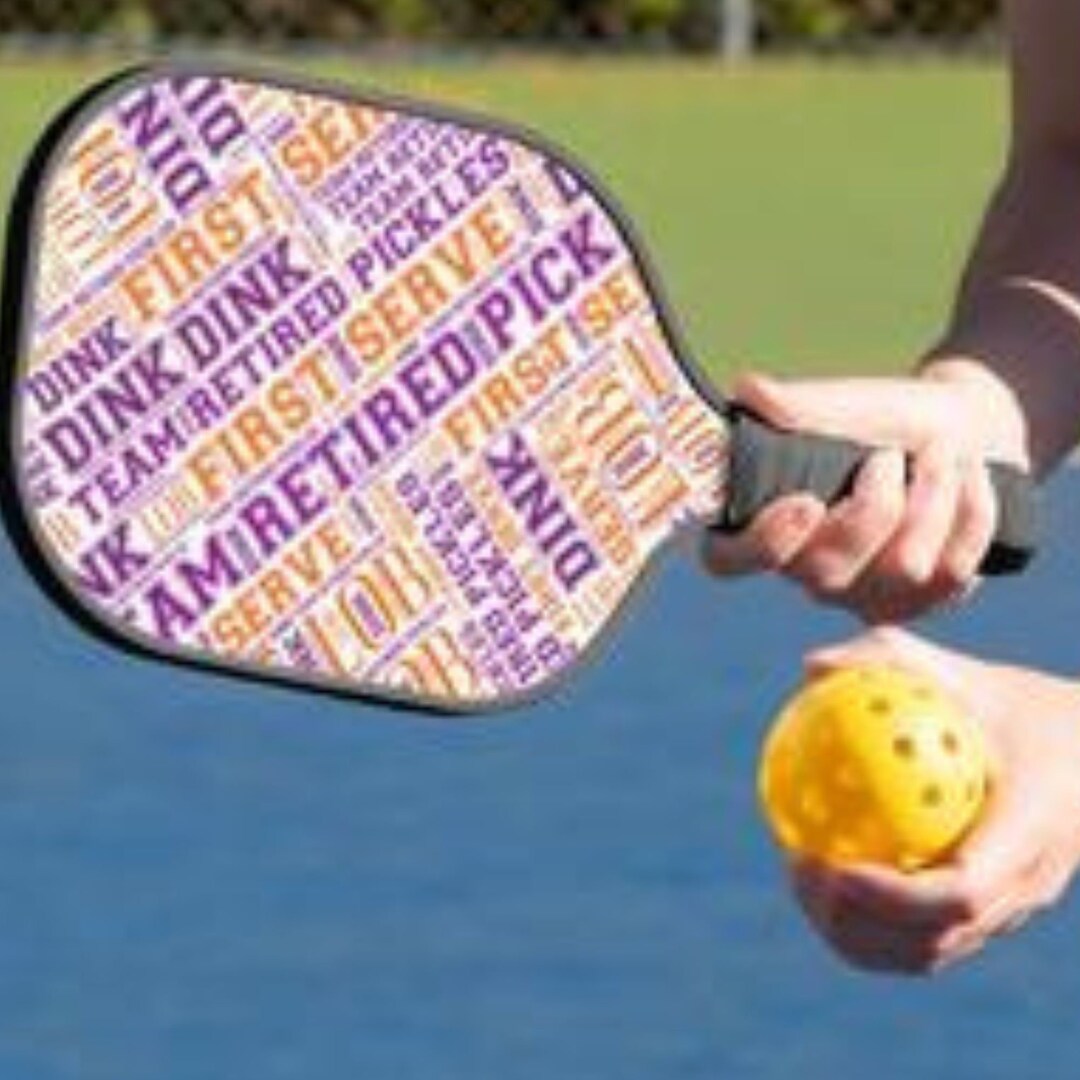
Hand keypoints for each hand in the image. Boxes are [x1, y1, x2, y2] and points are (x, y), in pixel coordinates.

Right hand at [703, 366, 1030, 622]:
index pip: (729, 560)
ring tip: (939, 456)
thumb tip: (748, 392)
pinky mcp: (922, 603)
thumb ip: (794, 405)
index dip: (762, 544)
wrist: (965, 431)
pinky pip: (952, 570)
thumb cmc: (884, 417)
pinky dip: (970, 509)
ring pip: (902, 567)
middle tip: (892, 454)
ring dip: (932, 494)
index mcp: (765, 522)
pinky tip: (968, 480)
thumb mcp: (842, 405)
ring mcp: (863, 595)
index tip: (806, 501)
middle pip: (828, 570)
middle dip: (877, 502)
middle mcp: (806, 572)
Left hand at [786, 627, 1079, 975]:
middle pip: (935, 942)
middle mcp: (1024, 886)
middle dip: (856, 923)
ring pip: (925, 954)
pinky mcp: (989, 920)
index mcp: (1030, 831)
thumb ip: (887, 660)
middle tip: (800, 869)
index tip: (834, 865)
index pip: (964, 890)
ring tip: (800, 874)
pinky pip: (924, 938)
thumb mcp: (956, 670)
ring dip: (854, 932)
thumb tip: (810, 667)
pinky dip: (869, 922)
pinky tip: (822, 872)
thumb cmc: (1010, 704)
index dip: (894, 896)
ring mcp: (1009, 912)